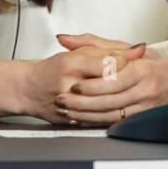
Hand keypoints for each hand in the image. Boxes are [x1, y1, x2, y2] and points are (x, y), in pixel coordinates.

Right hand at [19, 43, 145, 124]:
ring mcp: (70, 104)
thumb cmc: (55, 68)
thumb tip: (138, 49)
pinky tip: (118, 106)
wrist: (29, 88)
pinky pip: (98, 118)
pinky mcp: (71, 119)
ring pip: (107, 105)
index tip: (130, 61)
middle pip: (110, 85)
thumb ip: (110, 49)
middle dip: (126, 81)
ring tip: (128, 91)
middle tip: (134, 77)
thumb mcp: (81, 52)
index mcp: (73, 64)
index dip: (124, 62)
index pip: (109, 64)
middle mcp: (70, 84)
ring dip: (121, 98)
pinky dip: (111, 112)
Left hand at [54, 33, 167, 125]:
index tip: (74, 85)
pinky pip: (118, 122)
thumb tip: (65, 39)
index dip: (93, 85)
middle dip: (83, 102)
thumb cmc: (150, 62)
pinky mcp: (144, 118)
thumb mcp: (125, 48)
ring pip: (112, 114)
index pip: (114, 79)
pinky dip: (97, 122)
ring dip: (87, 115)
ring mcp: (146, 105)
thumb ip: (92, 42)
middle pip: (110, 99)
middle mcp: (145, 88)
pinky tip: (82, 119)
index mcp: (141, 68)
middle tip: (63, 100)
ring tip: (67, 111)